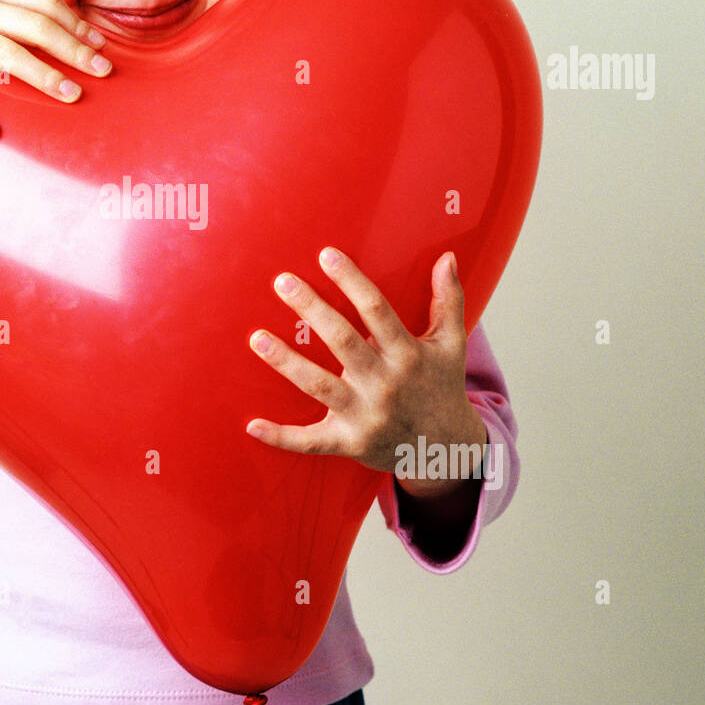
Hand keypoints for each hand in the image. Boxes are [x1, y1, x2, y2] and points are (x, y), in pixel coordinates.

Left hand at [243, 247, 484, 500]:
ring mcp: (365, 416)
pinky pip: (310, 441)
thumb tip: (448, 257)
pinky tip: (251, 425)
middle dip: (312, 310)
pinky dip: (281, 436)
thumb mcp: (452, 344)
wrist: (446, 449)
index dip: (352, 281)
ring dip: (287, 362)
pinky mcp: (349, 443)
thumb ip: (448, 300)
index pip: (377, 310)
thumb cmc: (442, 387)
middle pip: (343, 342)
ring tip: (257, 339)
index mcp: (408, 355)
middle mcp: (385, 384)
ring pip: (320, 386)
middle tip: (283, 282)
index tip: (326, 255)